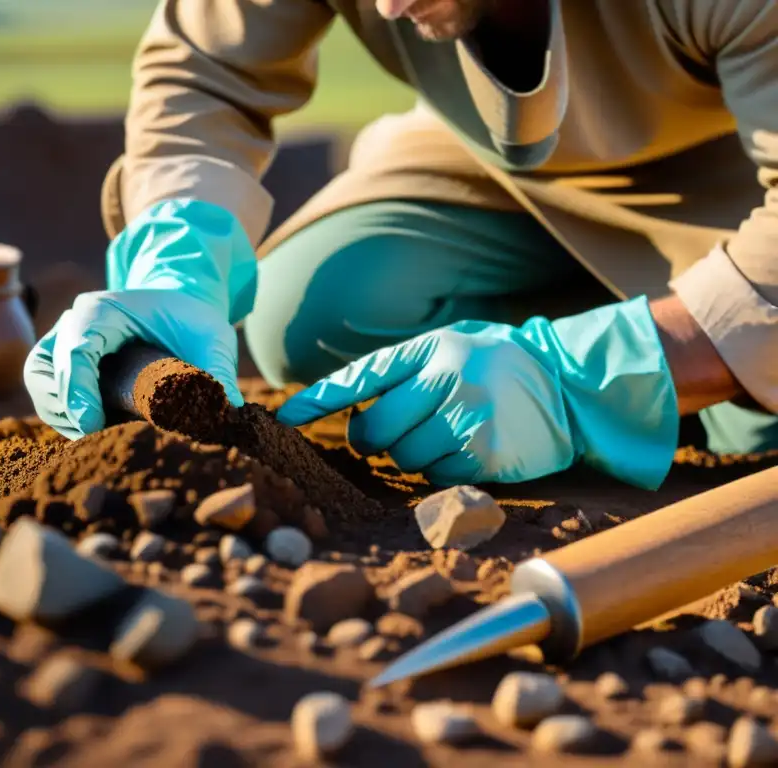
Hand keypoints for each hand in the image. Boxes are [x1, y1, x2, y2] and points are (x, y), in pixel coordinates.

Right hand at [24, 198, 256, 438]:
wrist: (178, 307)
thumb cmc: (192, 321)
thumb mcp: (213, 338)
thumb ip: (219, 369)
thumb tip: (230, 409)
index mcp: (107, 308)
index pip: (77, 345)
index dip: (78, 387)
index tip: (92, 424)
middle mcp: (76, 320)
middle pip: (46, 364)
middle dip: (65, 405)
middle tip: (94, 434)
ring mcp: (63, 338)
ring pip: (37, 377)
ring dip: (57, 411)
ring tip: (93, 432)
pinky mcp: (61, 360)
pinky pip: (43, 388)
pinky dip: (58, 411)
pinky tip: (89, 427)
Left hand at [277, 297, 678, 488]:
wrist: (571, 384)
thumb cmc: (498, 366)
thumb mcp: (452, 346)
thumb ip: (404, 372)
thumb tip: (350, 412)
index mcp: (429, 348)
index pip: (358, 377)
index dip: (315, 402)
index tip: (283, 421)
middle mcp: (445, 377)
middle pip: (373, 430)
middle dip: (373, 440)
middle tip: (392, 434)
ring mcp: (466, 417)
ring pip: (402, 458)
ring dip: (412, 456)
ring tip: (444, 433)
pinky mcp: (484, 453)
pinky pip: (436, 476)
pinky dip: (443, 470)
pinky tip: (469, 447)